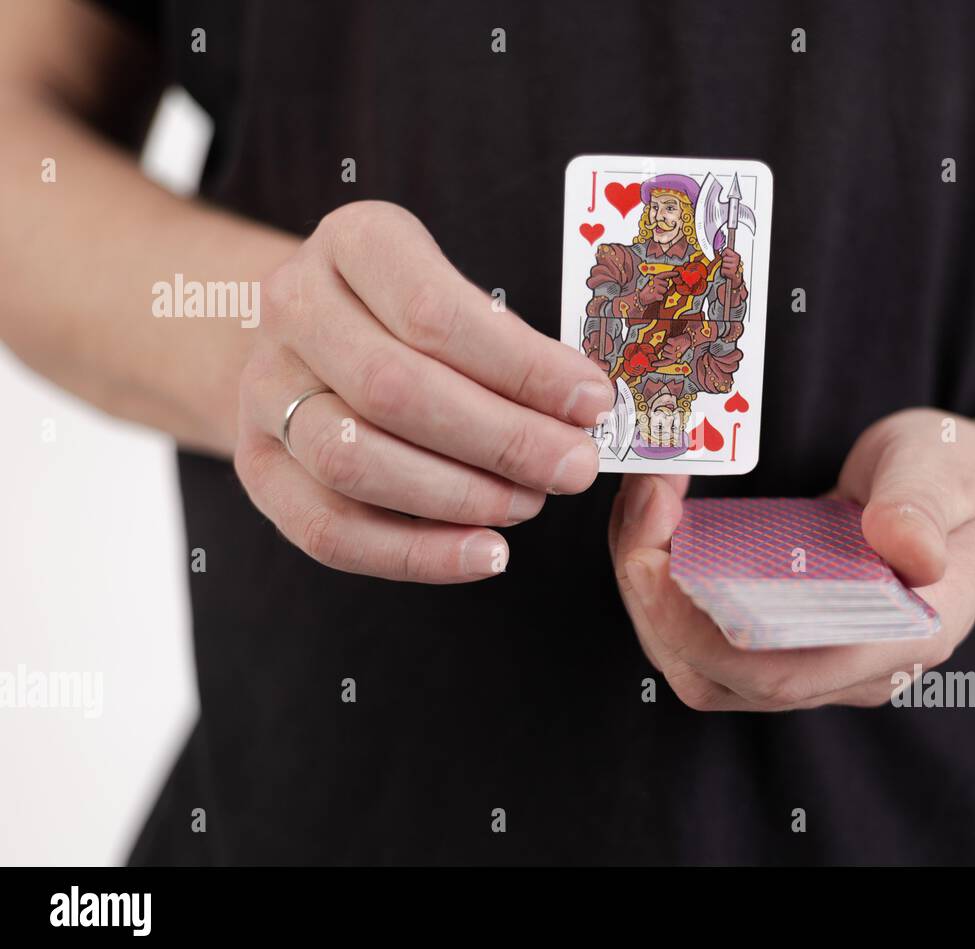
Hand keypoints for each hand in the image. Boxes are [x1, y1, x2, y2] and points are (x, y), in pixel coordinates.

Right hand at [234, 201, 613, 583]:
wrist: (311, 334)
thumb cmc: (412, 314)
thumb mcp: (457, 289)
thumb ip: (512, 341)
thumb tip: (585, 410)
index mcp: (353, 242)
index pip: (435, 313)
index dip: (521, 367)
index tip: (591, 403)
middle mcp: (294, 308)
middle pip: (394, 389)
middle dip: (502, 439)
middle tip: (573, 468)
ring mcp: (265, 390)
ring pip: (353, 461)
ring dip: (457, 496)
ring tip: (528, 503)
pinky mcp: (258, 466)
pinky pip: (329, 530)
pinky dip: (415, 554)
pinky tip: (483, 555)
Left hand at [609, 408, 974, 709]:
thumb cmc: (965, 479)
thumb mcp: (947, 468)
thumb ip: (922, 507)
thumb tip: (905, 546)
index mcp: (899, 638)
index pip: (779, 674)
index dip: (700, 631)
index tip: (654, 557)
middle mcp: (849, 666)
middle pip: (718, 677)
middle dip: (655, 603)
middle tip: (641, 505)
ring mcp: (815, 655)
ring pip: (700, 663)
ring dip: (651, 593)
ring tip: (644, 503)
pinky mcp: (785, 632)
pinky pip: (705, 632)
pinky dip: (666, 582)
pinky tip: (659, 518)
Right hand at [637, 271, 676, 305]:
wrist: (641, 297)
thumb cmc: (650, 290)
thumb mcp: (655, 283)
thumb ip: (662, 281)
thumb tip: (670, 280)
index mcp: (656, 277)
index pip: (665, 274)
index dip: (672, 273)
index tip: (677, 273)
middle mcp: (655, 281)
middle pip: (667, 283)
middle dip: (664, 286)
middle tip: (657, 289)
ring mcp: (655, 288)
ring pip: (665, 290)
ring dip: (661, 292)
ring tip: (655, 292)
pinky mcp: (655, 295)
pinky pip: (661, 297)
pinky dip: (659, 297)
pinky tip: (655, 296)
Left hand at [718, 248, 742, 281]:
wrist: (736, 279)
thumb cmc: (733, 270)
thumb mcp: (731, 261)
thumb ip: (725, 255)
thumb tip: (716, 251)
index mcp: (736, 256)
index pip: (727, 250)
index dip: (723, 254)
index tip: (724, 257)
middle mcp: (736, 261)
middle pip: (724, 258)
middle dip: (723, 262)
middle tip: (726, 265)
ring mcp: (734, 266)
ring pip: (723, 264)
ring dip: (723, 267)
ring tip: (726, 269)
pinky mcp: (732, 272)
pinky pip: (723, 270)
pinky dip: (723, 272)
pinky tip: (726, 273)